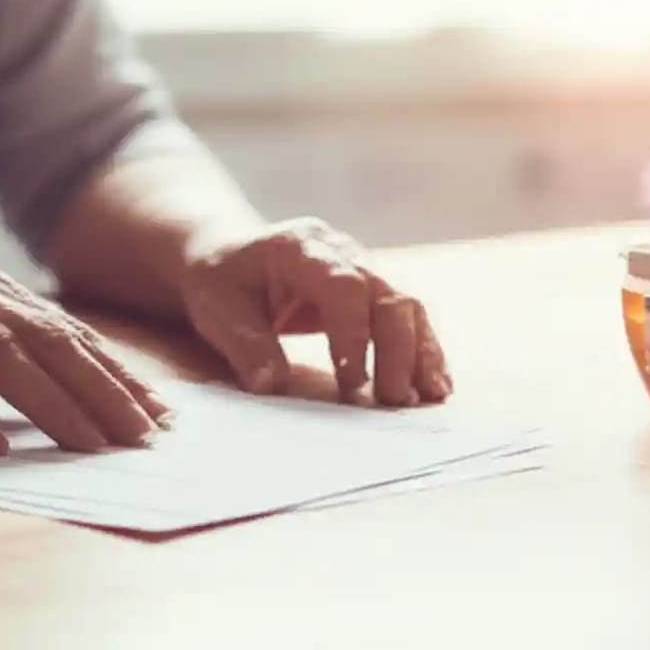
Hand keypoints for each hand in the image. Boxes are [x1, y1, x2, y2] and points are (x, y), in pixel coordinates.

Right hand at [0, 264, 170, 454]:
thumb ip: (10, 358)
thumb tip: (80, 396)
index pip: (71, 335)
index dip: (119, 375)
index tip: (160, 415)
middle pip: (50, 342)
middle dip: (105, 391)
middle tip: (144, 437)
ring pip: (0, 356)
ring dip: (53, 404)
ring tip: (91, 446)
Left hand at [180, 218, 451, 405]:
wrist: (229, 254)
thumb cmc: (221, 281)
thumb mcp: (215, 308)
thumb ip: (244, 343)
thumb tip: (270, 384)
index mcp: (301, 247)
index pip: (342, 286)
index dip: (353, 334)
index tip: (352, 385)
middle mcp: (342, 252)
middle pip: (388, 295)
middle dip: (397, 350)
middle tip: (394, 402)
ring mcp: (364, 268)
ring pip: (408, 306)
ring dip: (421, 353)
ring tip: (431, 397)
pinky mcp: (375, 292)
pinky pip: (409, 318)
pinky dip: (423, 351)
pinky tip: (435, 386)